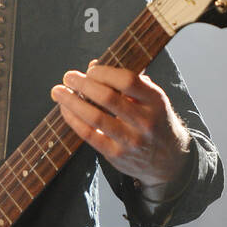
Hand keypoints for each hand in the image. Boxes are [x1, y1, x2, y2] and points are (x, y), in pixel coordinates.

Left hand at [51, 62, 190, 194]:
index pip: (127, 80)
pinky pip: (89, 135)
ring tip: (58, 91)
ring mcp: (130, 140)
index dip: (104, 72)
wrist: (168, 160)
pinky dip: (73, 120)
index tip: (90, 69)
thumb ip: (127, 82)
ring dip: (72, 102)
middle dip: (83, 84)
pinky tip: (65, 110)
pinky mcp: (116, 154)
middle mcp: (145, 120)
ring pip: (95, 117)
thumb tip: (92, 66)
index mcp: (156, 100)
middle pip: (108, 98)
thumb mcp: (151, 99)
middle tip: (68, 77)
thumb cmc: (154, 121)